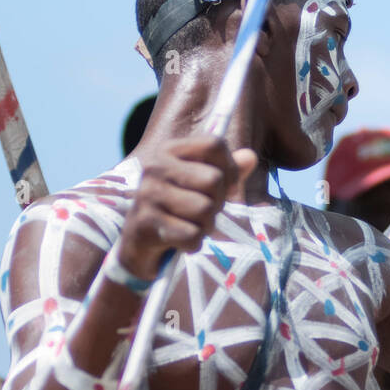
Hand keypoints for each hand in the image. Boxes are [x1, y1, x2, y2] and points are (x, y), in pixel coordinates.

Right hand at [118, 135, 257, 279]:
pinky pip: (192, 236)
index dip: (229, 168)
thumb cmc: (177, 211)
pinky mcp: (146, 223)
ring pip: (205, 209)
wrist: (138, 245)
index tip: (223, 186)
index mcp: (169, 151)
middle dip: (217, 203)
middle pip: (214, 179)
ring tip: (189, 226)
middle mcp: (156, 167)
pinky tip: (179, 241)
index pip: (214, 144)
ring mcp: (148, 194)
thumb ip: (228, 172)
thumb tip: (251, 157)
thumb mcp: (202, 187)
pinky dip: (193, 244)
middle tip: (201, 212)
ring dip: (205, 226)